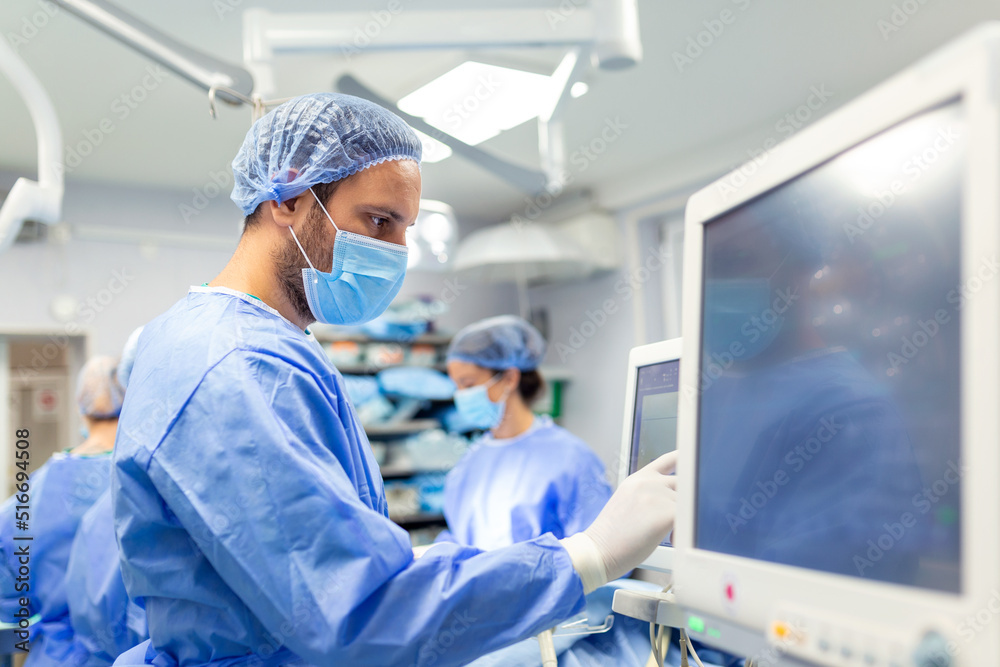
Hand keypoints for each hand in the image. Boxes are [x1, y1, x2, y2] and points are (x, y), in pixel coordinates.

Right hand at [584, 451, 677, 581]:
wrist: (598, 551)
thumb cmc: (611, 536)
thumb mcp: (628, 504)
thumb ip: (651, 495)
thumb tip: (674, 501)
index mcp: (639, 478)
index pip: (669, 460)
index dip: (684, 459)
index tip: (694, 459)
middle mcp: (649, 482)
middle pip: (685, 485)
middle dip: (684, 503)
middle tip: (675, 522)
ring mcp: (658, 495)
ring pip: (687, 505)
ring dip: (683, 521)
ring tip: (668, 535)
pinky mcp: (667, 513)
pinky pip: (688, 520)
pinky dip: (684, 532)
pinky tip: (671, 539)